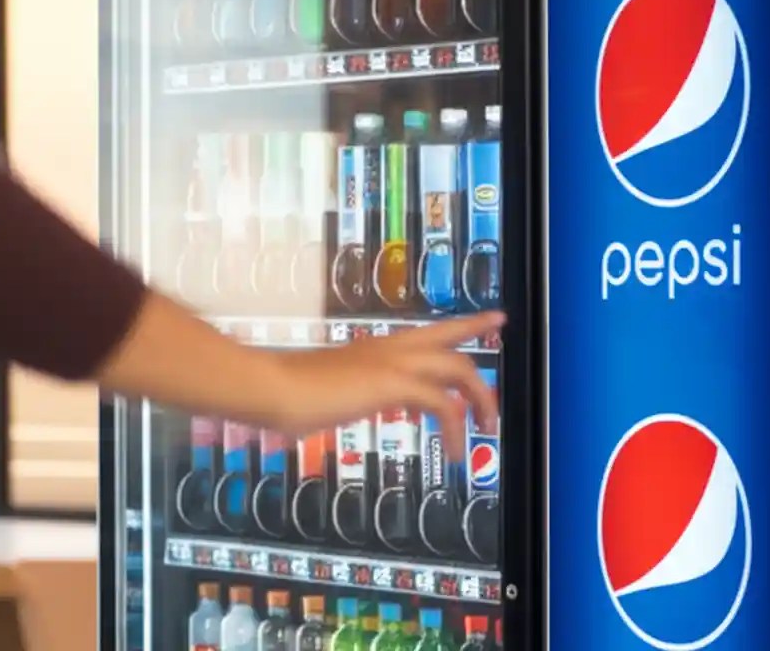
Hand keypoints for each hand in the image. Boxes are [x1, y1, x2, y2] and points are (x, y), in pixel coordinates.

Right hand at [268, 311, 504, 457]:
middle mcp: (393, 349)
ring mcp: (395, 363)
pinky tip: (454, 451)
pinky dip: (456, 429)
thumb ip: (354, 390)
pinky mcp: (394, 383)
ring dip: (479, 402)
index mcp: (381, 347)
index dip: (469, 324)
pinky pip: (444, 404)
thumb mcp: (334, 388)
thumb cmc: (290, 391)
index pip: (435, 331)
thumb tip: (354, 400)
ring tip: (481, 432)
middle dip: (482, 381)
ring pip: (460, 370)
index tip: (496, 318)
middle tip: (493, 410)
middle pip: (456, 348)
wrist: (273, 387)